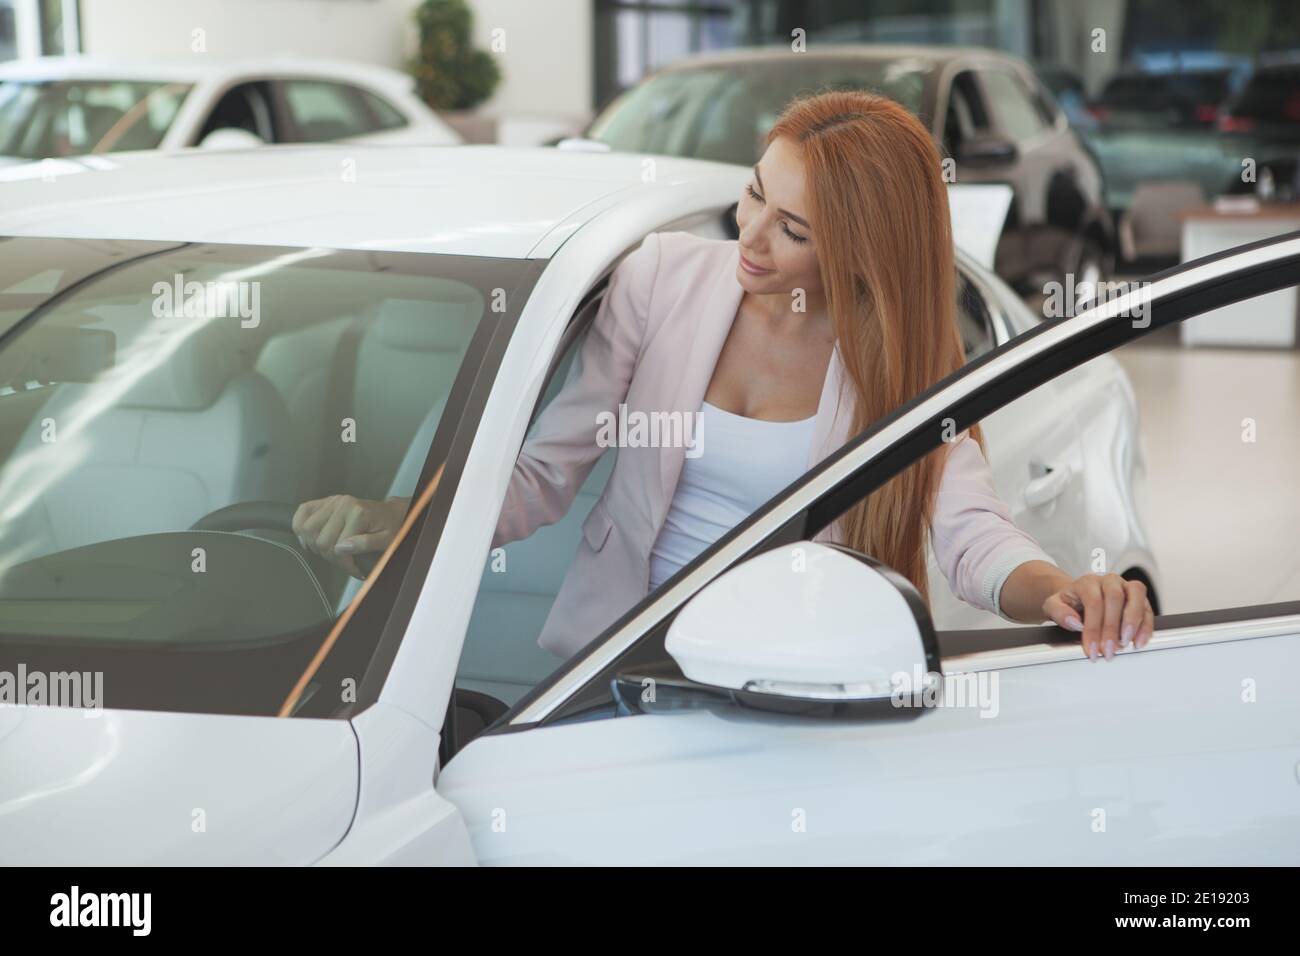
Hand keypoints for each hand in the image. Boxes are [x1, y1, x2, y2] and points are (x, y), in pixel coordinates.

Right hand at [291, 494, 407, 577]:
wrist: (390, 512)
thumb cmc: (389, 526)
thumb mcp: (386, 540)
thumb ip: (365, 544)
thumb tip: (341, 548)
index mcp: (358, 513)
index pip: (337, 547)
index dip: (344, 564)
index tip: (353, 569)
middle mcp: (343, 504)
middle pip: (320, 540)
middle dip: (330, 556)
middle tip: (342, 561)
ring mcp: (332, 501)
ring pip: (307, 529)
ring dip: (314, 545)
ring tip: (328, 550)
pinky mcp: (325, 501)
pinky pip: (302, 512)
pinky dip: (300, 526)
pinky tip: (309, 537)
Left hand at [1042, 573, 1153, 661]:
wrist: (1078, 597)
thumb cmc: (1068, 602)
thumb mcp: (1053, 606)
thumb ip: (1059, 612)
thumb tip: (1074, 622)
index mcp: (1087, 582)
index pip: (1093, 602)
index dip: (1093, 627)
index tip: (1092, 648)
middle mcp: (1108, 581)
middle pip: (1115, 598)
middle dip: (1113, 628)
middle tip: (1109, 650)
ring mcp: (1125, 587)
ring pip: (1136, 596)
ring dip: (1134, 623)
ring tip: (1126, 643)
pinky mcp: (1138, 598)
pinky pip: (1147, 608)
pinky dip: (1146, 626)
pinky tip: (1139, 641)